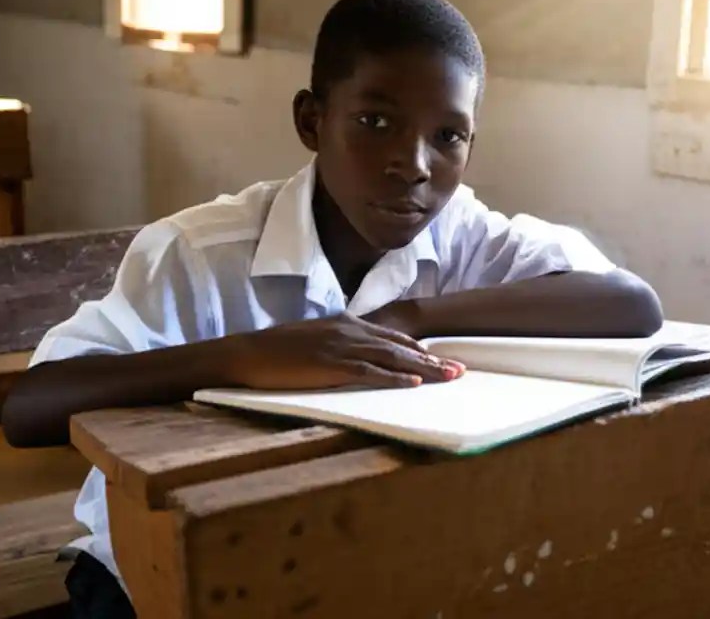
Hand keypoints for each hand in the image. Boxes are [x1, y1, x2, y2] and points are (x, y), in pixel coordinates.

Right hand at [227, 313, 463, 389]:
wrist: (249, 352)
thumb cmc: (277, 351)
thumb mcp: (315, 341)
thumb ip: (340, 345)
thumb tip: (357, 357)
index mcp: (347, 324)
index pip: (392, 336)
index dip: (418, 350)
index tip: (440, 359)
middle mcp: (350, 331)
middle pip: (401, 347)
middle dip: (432, 360)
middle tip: (460, 370)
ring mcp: (342, 347)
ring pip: (393, 358)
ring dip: (424, 370)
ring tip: (449, 377)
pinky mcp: (332, 366)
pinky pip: (370, 373)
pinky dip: (394, 379)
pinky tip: (414, 385)